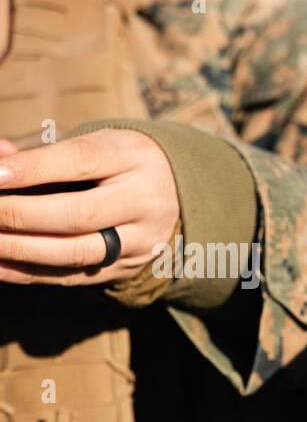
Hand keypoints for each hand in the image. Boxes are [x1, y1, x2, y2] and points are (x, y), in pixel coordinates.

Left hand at [0, 129, 178, 285]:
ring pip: (77, 252)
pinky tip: (0, 266)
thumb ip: (43, 154)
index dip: (34, 169)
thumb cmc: (116, 163)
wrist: (173, 195)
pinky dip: (31, 272)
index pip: (82, 161)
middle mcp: (144, 202)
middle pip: (79, 214)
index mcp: (134, 158)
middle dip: (21, 215)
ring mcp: (140, 241)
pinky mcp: (127, 268)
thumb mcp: (93, 145)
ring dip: (22, 249)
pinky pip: (75, 276)